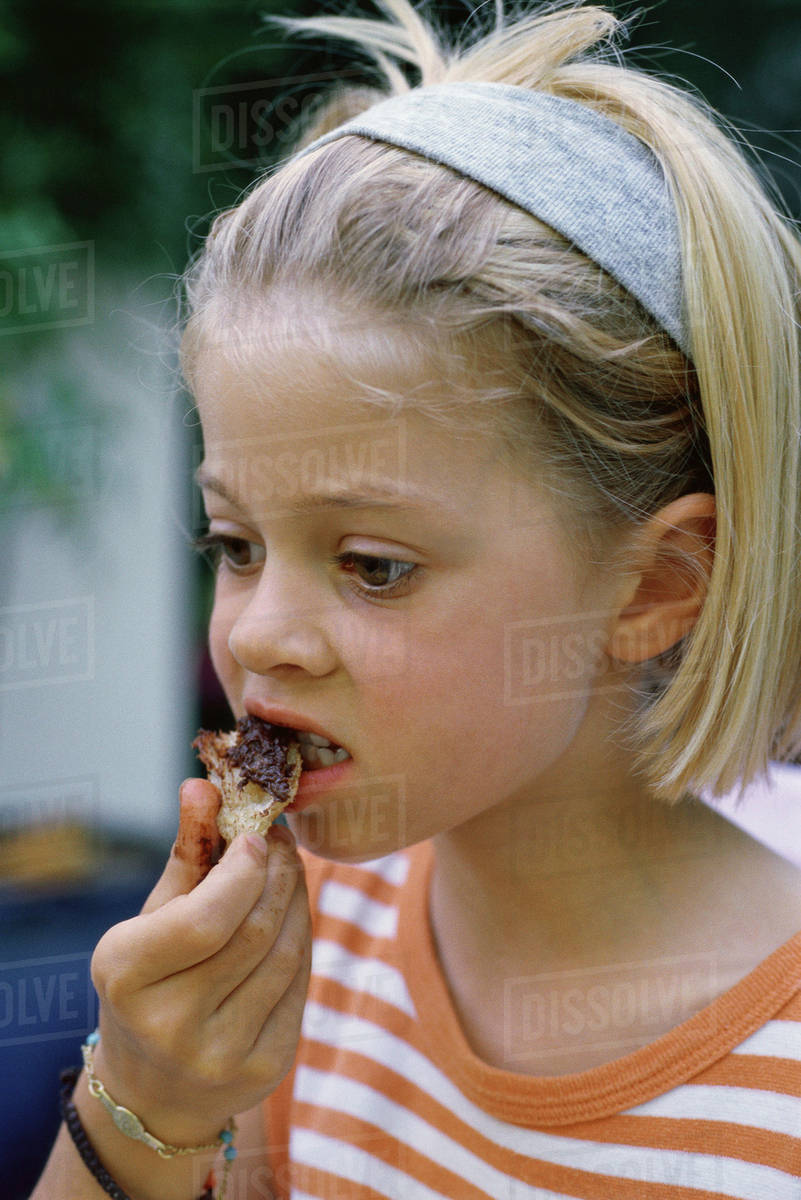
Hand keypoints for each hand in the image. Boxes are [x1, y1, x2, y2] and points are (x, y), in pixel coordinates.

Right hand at [89, 779, 310, 1147]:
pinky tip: (290, 921)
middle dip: (280, 874)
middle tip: (284, 844)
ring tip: (289, 875)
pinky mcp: (265, 1069)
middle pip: (255, 930)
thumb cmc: (150, 982)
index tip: (258, 837)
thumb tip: (202, 783)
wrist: (152, 1090)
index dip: (244, 870)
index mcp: (127, 976)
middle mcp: (170, 1025)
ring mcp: (220, 1055)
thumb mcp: (150, 916)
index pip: (206, 917)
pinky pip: (300, 985)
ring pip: (286, 954)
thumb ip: (185, 850)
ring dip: (298, 903)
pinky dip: (301, 942)